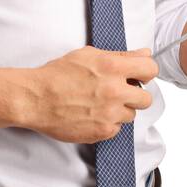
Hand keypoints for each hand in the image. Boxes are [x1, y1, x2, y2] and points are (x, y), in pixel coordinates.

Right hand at [19, 46, 157, 143]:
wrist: (35, 98)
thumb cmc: (57, 75)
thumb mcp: (88, 55)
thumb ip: (120, 55)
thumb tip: (144, 54)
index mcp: (112, 67)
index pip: (151, 69)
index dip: (146, 72)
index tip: (139, 76)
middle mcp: (115, 91)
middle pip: (146, 99)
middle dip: (135, 96)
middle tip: (119, 94)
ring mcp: (110, 113)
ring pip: (131, 115)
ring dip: (119, 111)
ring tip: (99, 104)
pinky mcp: (102, 131)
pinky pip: (116, 129)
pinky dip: (107, 123)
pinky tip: (91, 115)